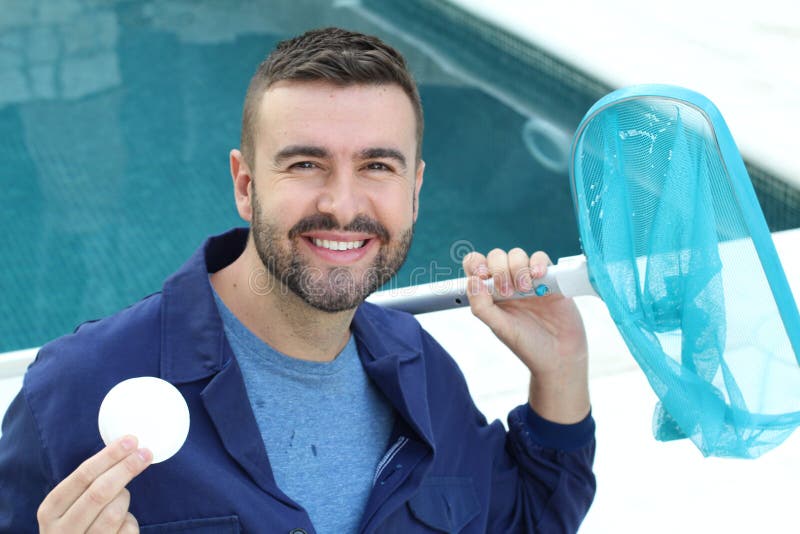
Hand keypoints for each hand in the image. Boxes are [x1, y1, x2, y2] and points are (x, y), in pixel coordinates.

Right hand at [37, 435, 151, 532]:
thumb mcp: (70, 505)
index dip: (109, 456)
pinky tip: (119, 526)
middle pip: (100, 492)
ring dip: (124, 500)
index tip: (131, 440)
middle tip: (146, 453)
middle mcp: (61, 530)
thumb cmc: (77, 523)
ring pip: (115, 512)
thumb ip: (88, 484)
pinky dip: (129, 522)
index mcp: (50, 510)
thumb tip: (126, 448)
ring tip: (118, 502)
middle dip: (126, 468)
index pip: (82, 476)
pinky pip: (126, 529)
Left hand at [464, 248, 589, 422]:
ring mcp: (528, 280)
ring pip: (517, 254)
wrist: (560, 356)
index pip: (475, 267)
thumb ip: (482, 306)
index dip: (476, 264)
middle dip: (500, 269)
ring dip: (518, 267)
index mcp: (491, 294)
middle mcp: (508, 283)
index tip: (483, 275)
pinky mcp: (550, 279)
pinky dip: (538, 263)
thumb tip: (472, 281)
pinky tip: (539, 276)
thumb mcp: (500, 328)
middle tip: (508, 292)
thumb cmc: (528, 345)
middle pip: (496, 257)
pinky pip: (541, 258)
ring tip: (525, 289)